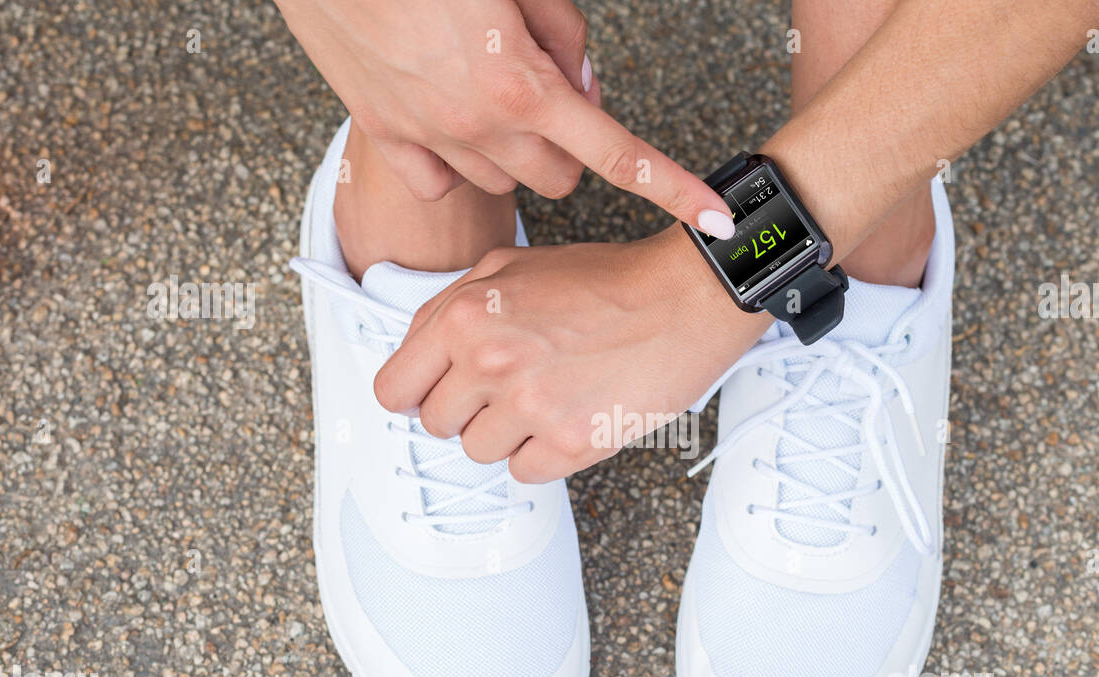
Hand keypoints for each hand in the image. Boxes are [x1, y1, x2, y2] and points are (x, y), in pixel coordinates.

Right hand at [273, 0, 734, 236]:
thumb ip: (564, 36)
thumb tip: (584, 85)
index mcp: (520, 85)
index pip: (617, 154)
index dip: (675, 189)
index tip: (715, 219)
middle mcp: (475, 124)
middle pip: (560, 178)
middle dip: (570, 147)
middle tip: (550, 96)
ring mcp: (426, 135)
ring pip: (503, 181)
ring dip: (514, 151)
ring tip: (490, 90)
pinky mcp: (382, 132)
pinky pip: (439, 178)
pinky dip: (455, 159)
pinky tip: (448, 118)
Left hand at [372, 228, 766, 482]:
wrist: (684, 299)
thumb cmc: (605, 281)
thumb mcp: (510, 267)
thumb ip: (450, 309)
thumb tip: (416, 359)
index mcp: (465, 318)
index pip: (394, 389)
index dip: (414, 395)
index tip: (433, 395)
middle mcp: (491, 364)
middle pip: (437, 425)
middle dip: (466, 409)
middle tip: (507, 388)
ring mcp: (531, 408)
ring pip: (479, 452)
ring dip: (506, 432)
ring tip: (546, 397)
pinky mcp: (572, 443)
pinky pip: (525, 472)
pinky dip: (542, 454)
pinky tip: (570, 416)